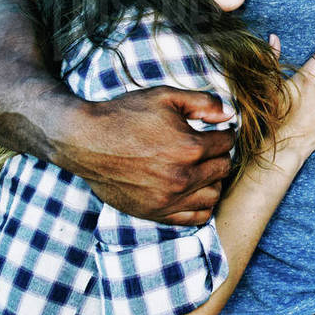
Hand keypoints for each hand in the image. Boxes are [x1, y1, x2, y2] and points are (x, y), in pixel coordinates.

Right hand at [61, 86, 235, 225]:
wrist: (85, 141)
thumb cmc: (125, 115)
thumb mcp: (165, 96)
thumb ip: (203, 102)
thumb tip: (229, 115)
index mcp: (189, 147)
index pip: (226, 143)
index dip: (223, 133)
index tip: (216, 131)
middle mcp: (182, 177)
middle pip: (223, 169)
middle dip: (219, 155)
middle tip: (208, 148)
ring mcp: (168, 199)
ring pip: (213, 195)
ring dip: (212, 180)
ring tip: (200, 168)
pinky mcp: (155, 213)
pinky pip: (194, 218)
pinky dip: (200, 205)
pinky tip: (192, 190)